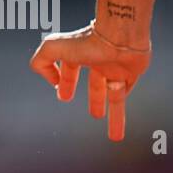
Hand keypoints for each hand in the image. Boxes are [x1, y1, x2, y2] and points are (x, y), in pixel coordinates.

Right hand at [29, 21, 151, 141]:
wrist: (119, 36)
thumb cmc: (86, 41)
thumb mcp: (52, 48)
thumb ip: (40, 62)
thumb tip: (51, 81)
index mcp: (78, 53)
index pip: (69, 69)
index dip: (64, 81)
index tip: (62, 94)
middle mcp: (98, 61)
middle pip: (95, 85)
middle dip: (94, 100)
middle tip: (94, 115)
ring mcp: (115, 68)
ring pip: (114, 96)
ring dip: (114, 116)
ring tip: (114, 136)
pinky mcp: (132, 73)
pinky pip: (126, 92)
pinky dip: (122, 106)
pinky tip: (120, 118)